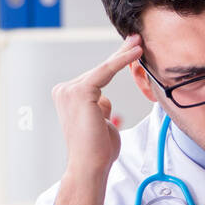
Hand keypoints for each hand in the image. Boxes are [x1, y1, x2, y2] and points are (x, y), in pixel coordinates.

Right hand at [50, 33, 141, 204]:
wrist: (90, 165)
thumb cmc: (98, 150)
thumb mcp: (101, 122)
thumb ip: (100, 107)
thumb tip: (104, 99)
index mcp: (67, 96)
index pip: (96, 76)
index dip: (114, 62)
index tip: (131, 48)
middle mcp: (64, 90)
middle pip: (99, 69)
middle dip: (120, 55)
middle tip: (137, 38)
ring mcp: (69, 90)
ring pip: (104, 69)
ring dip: (123, 57)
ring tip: (139, 43)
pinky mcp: (79, 91)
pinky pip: (105, 71)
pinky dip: (121, 61)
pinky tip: (135, 52)